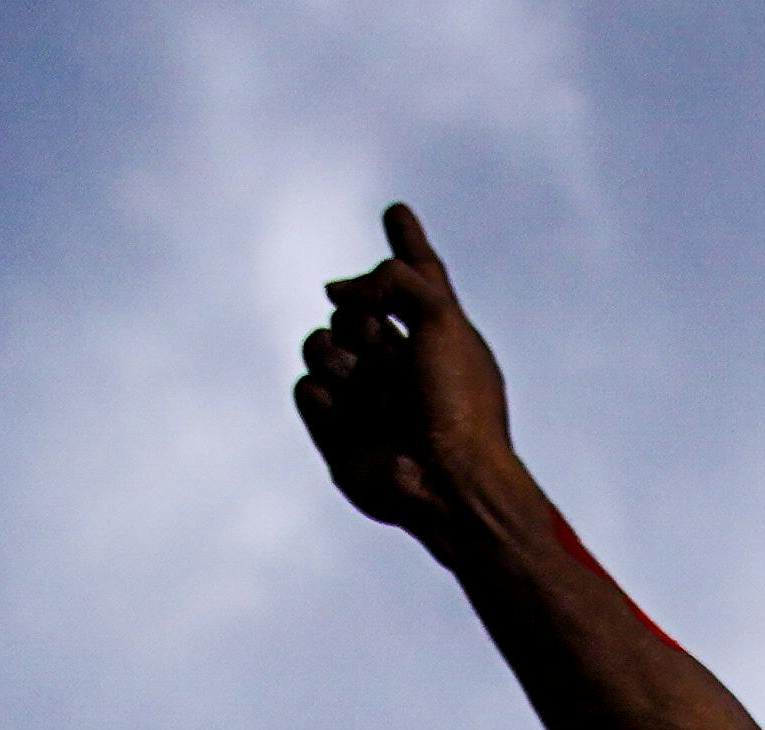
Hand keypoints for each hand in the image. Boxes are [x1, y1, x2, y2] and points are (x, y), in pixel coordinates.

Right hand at [297, 203, 515, 545]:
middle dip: (363, 322)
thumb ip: (392, 278)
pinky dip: (325, 396)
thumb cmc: (458, 401)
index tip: (397, 214)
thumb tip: (336, 293)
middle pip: (351, 308)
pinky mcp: (335, 431)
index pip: (416, 276)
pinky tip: (348, 414)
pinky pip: (306, 388)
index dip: (407, 244)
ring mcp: (364, 396)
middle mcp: (398, 361)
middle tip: (390, 355)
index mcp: (435, 333)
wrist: (446, 480)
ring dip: (342, 360)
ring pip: (320, 345)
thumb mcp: (440, 316)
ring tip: (375, 394)